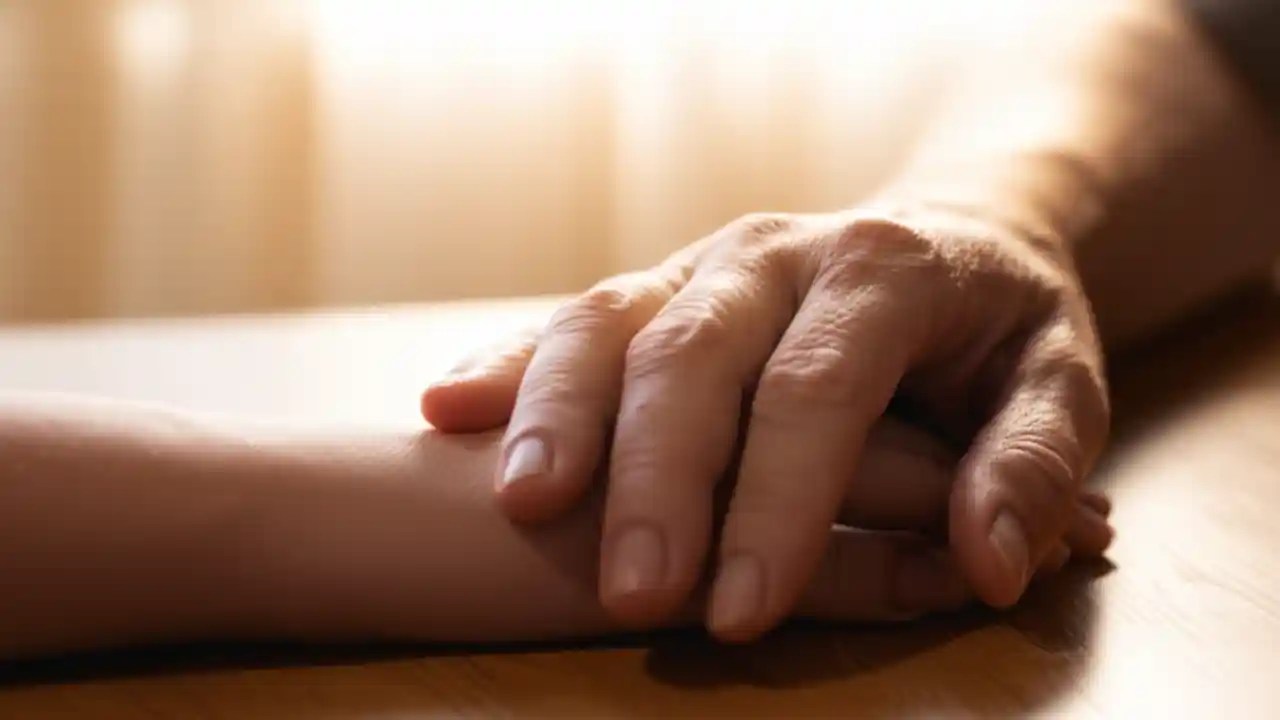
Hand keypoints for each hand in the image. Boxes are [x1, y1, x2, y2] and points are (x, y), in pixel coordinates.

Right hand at [424, 203, 1110, 640]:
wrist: (952, 225)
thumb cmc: (999, 324)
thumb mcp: (1060, 383)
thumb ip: (1034, 468)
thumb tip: (990, 566)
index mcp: (884, 268)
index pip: (820, 390)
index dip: (783, 504)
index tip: (744, 609)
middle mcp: (776, 253)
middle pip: (696, 356)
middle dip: (661, 478)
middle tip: (635, 593)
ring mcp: (704, 262)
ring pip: (611, 321)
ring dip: (560, 410)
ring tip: (520, 501)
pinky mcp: (657, 286)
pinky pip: (569, 318)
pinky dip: (515, 362)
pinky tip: (452, 406)